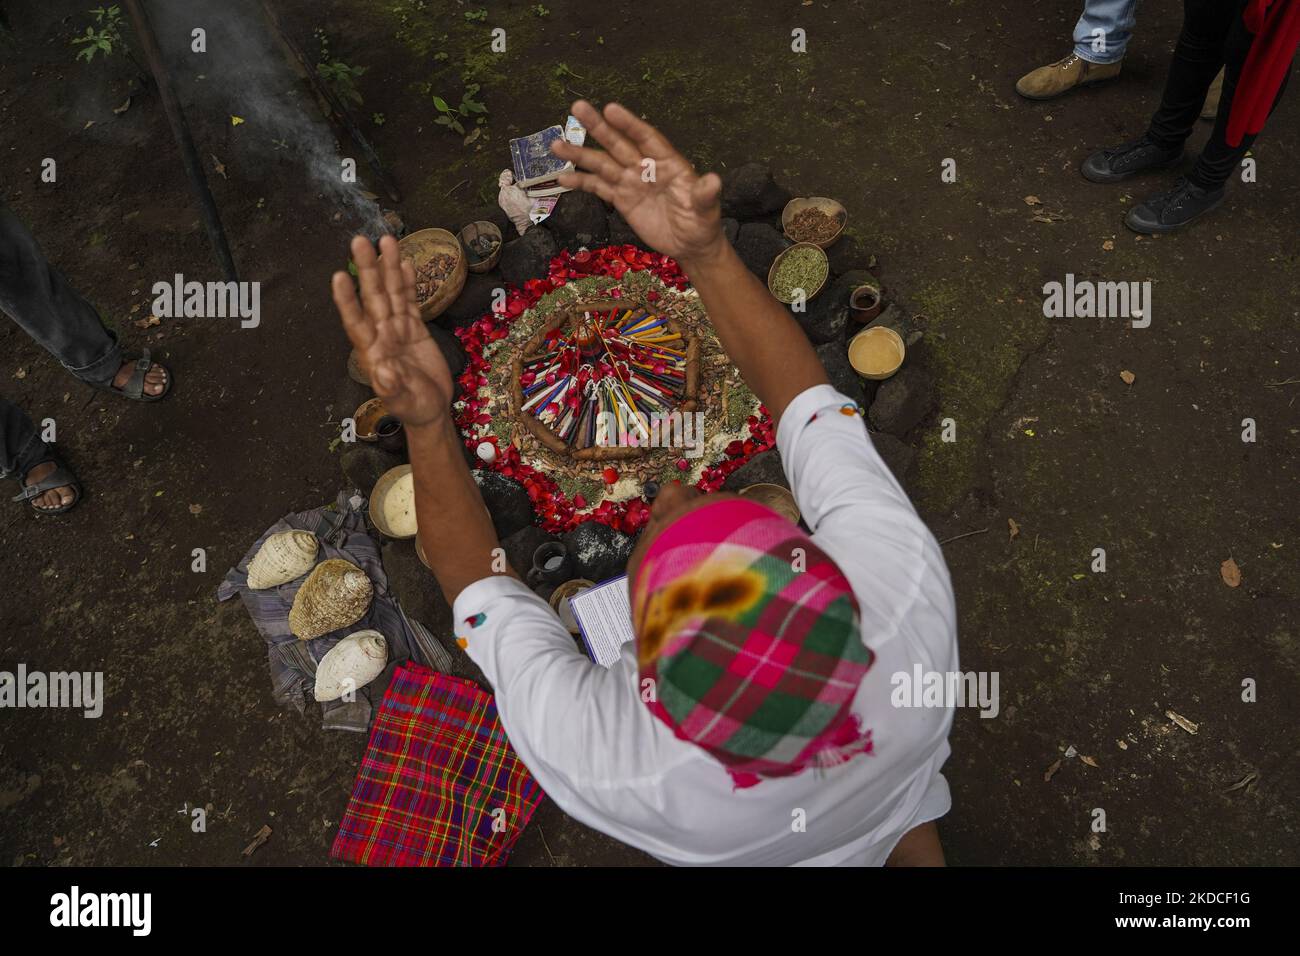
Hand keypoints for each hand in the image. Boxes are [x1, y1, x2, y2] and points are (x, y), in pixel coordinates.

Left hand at [331, 234, 452, 428]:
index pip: (356, 321)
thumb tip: (384, 370)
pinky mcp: (414, 329)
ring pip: (391, 292)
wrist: (431, 410)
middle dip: (368, 269)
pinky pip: (409, 301)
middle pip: (373, 297)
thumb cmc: (414, 408)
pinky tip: (405, 263)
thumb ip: (392, 387)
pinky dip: (407, 282)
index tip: (340, 277)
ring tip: (387, 239)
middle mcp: (382, 335)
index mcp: (373, 351)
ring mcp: (398, 329)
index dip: (347, 300)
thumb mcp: (404, 401)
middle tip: (360, 241)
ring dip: (388, 266)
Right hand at [553, 101, 726, 267]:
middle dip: (598, 127)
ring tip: (556, 145)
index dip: (629, 124)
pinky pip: (599, 188)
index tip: (611, 108)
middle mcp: (646, 167)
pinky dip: (581, 182)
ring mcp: (631, 182)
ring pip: (602, 163)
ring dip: (580, 154)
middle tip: (578, 107)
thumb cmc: (702, 222)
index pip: (646, 138)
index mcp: (667, 162)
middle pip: (619, 143)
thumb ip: (705, 194)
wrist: (691, 244)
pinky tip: (563, 177)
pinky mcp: (622, 199)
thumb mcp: (706, 210)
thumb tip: (714, 180)